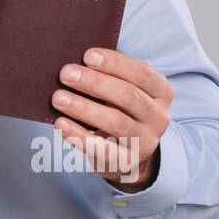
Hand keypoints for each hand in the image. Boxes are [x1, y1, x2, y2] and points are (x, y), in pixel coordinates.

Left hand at [51, 48, 173, 191]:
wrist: (129, 155)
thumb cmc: (119, 111)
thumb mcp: (123, 91)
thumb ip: (108, 76)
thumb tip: (75, 63)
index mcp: (160, 92)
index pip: (141, 72)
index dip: (114, 63)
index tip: (87, 56)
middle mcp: (158, 117)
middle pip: (128, 95)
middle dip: (95, 83)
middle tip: (66, 74)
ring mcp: (146, 141)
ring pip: (116, 122)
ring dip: (84, 107)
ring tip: (58, 98)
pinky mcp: (128, 162)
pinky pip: (102, 148)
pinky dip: (79, 135)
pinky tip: (61, 123)